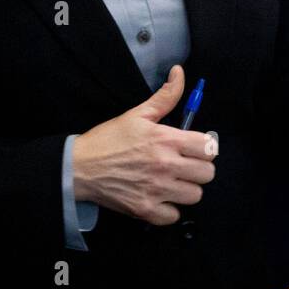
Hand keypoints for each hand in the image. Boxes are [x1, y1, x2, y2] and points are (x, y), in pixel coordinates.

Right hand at [73, 64, 215, 225]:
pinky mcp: (146, 210)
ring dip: (186, 189)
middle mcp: (165, 165)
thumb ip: (165, 96)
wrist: (79, 167)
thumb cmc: (109, 139)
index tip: (194, 148)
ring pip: (195, 196)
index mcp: (166, 139)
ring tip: (173, 182)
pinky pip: (174, 216)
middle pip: (207, 174)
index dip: (204, 147)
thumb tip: (180, 72)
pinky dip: (169, 209)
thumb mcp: (138, 114)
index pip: (209, 148)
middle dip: (198, 168)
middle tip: (184, 165)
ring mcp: (156, 190)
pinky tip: (160, 197)